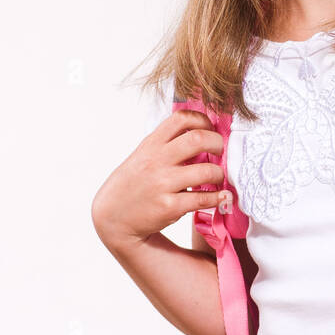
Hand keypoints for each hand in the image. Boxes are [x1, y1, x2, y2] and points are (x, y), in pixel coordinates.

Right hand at [91, 109, 227, 250]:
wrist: (113, 216)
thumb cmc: (133, 184)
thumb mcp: (143, 155)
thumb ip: (166, 143)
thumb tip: (200, 133)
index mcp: (151, 144)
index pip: (181, 118)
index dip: (202, 119)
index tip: (209, 129)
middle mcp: (157, 160)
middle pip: (198, 139)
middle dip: (218, 143)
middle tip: (220, 152)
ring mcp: (163, 183)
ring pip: (206, 171)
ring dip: (219, 174)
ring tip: (217, 177)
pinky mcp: (169, 206)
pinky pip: (203, 198)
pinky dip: (218, 197)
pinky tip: (221, 196)